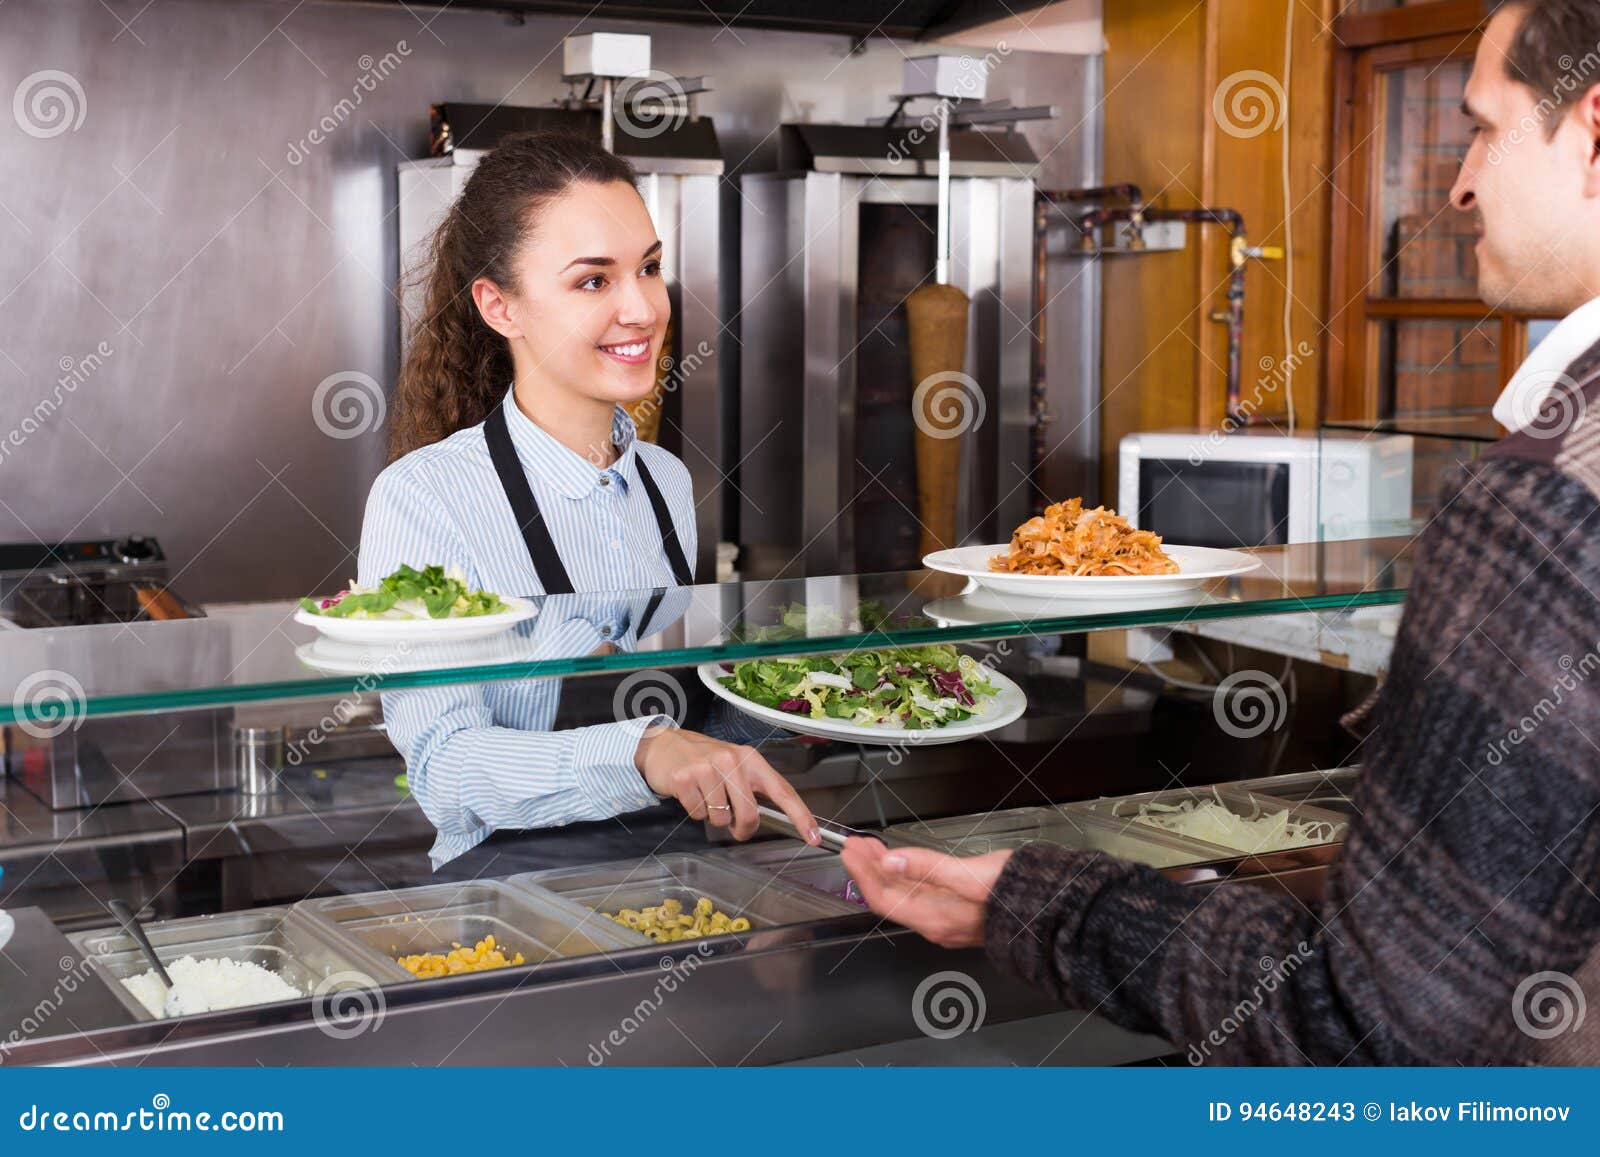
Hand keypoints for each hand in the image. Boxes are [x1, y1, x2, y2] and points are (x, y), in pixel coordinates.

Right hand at [634, 727, 819, 844]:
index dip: (800, 816)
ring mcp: (707, 768)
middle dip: (743, 828)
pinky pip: (698, 814)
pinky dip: (695, 811)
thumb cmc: (704, 760)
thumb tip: (772, 819)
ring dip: (714, 817)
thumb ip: (753, 789)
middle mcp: (732, 760)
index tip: (813, 838)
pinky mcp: (685, 778)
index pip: (782, 791)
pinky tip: (690, 793)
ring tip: (705, 795)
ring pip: (721, 818)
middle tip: (733, 824)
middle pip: (750, 814)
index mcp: (751, 759)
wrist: (664, 746)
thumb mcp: (734, 766)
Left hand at [840, 836, 1011, 948]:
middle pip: (889, 896)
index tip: (849, 850)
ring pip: (903, 895)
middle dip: (868, 869)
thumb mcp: (969, 875)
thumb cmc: (1017, 892)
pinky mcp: (958, 909)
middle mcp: (937, 923)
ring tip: (871, 848)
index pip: (883, 898)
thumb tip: (892, 861)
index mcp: (935, 919)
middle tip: (854, 844)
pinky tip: (903, 862)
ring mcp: (947, 918)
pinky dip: (905, 874)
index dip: (862, 873)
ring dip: (884, 869)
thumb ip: (927, 867)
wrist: (1051, 908)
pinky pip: (919, 894)